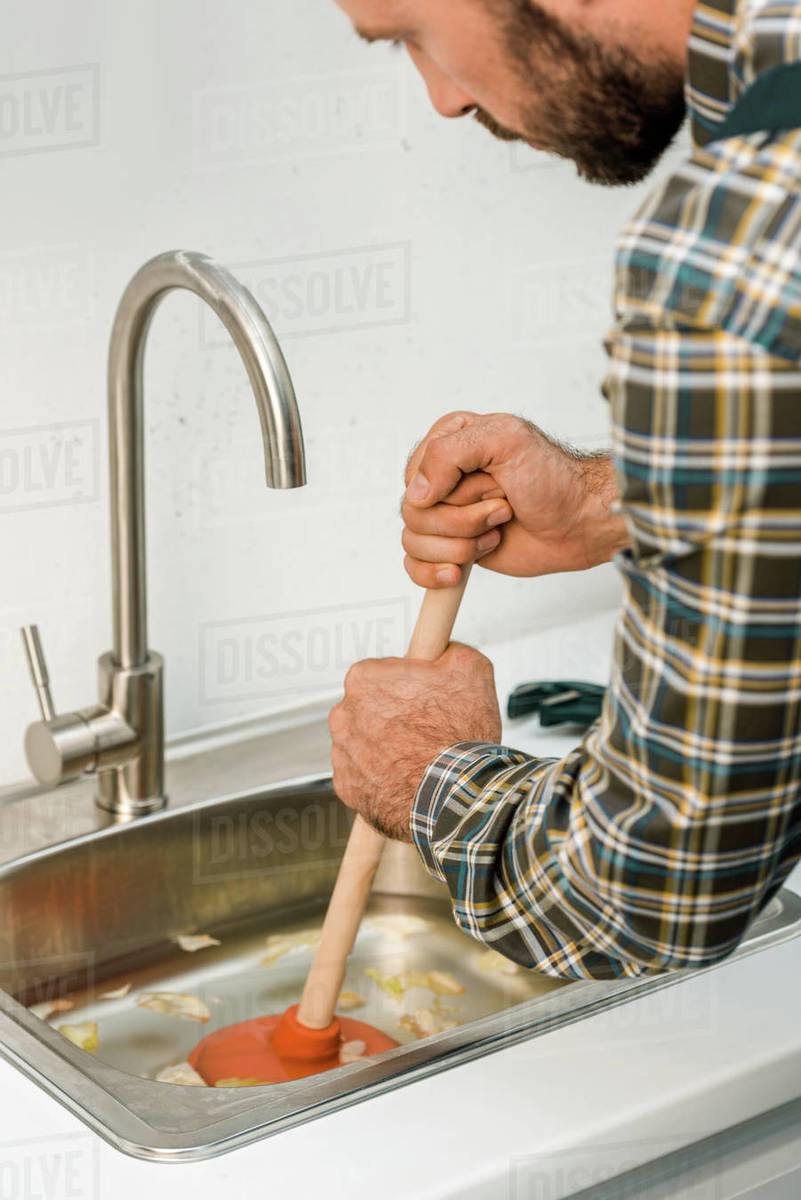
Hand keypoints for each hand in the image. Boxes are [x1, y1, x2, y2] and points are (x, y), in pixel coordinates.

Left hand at [329, 643, 501, 840]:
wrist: (455, 794)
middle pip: (369, 708)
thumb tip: (445, 649)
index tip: (422, 695)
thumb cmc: (458, 737)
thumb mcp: (471, 670)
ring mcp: (343, 753)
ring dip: (386, 746)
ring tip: (420, 755)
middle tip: (426, 727)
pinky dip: (381, 776)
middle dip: (393, 716)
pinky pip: (362, 775)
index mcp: (365, 680)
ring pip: (364, 742)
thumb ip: (450, 650)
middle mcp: (344, 714)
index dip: (406, 684)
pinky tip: (408, 776)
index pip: (380, 673)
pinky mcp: (346, 786)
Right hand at [401, 412, 628, 586]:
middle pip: (413, 512)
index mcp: (449, 442)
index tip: (491, 484)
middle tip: (502, 510)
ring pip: (414, 540)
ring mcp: (446, 515)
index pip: (414, 474)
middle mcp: (443, 479)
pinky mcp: (450, 547)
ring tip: (496, 532)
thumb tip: (417, 494)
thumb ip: (449, 453)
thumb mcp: (504, 441)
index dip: (449, 489)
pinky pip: (413, 565)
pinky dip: (435, 572)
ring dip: (460, 545)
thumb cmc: (553, 479)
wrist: (579, 522)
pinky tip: (460, 570)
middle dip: (463, 520)